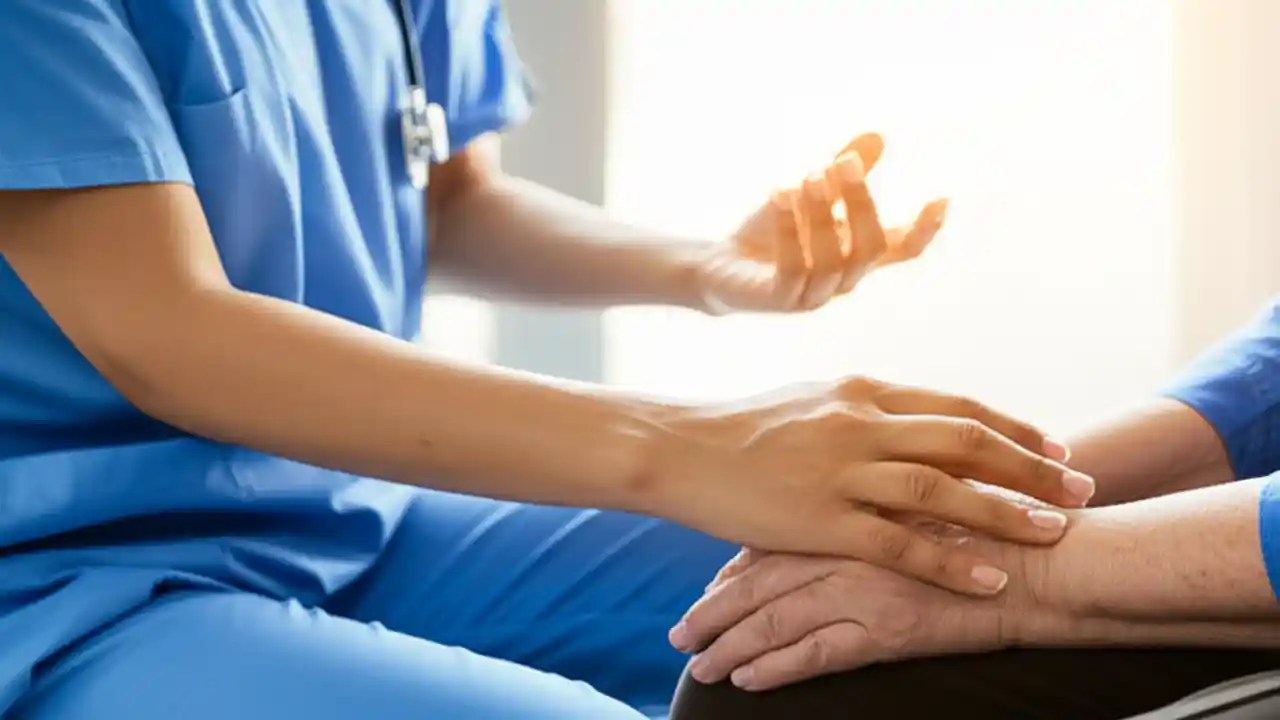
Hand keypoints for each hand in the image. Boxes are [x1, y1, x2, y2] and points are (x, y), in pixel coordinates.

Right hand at [644, 376, 1091, 595]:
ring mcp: (842, 471)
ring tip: (1056, 532)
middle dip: (1032, 467)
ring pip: (944, 490)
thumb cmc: (743, 427)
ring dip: (1007, 511)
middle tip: (1082, 489)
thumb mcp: (811, 400)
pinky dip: (952, 563)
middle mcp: (862, 424)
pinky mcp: (821, 519)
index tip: (1055, 449)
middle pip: (967, 441)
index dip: (1013, 429)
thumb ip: (864, 408)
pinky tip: (991, 580)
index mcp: (862, 391)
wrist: (679, 448)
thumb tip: (912, 419)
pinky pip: (901, 544)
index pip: (957, 407)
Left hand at [671, 533, 1030, 690]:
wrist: (1047, 556)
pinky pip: (814, 653)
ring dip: (728, 644)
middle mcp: (847, 542)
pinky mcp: (884, 628)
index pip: (775, 538)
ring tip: (697, 666)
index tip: (709, 584)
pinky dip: (774, 668)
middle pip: (759, 577)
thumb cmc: (996, 523)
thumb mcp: (932, 498)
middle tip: (679, 632)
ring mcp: (861, 584)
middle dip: (714, 608)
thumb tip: (850, 519)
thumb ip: (886, 505)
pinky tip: (745, 682)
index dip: (737, 565)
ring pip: (773, 616)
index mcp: (852, 505)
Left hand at [695, 133, 947, 314]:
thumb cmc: (772, 231)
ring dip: (822, 214)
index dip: (926, 231)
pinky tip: (780, 194)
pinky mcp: (780, 299)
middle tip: (841, 162)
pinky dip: (790, 231)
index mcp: (857, 255)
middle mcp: (843, 278)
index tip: (940, 200)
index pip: (903, 250)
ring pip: (834, 259)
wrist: (721, 265)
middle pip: (871, 247)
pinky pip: (793, 269)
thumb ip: (843, 171)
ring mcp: (814, 294)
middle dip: (860, 201)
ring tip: (808, 176)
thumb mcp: (810, 193)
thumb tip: (877, 137)